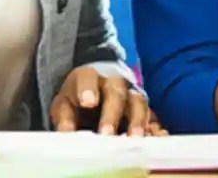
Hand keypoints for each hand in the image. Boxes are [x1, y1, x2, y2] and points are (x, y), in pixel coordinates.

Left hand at [50, 65, 165, 136]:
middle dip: (112, 114)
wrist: (99, 84)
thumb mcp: (64, 103)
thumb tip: (67, 133)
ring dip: (137, 121)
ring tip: (134, 139)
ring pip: (138, 103)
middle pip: (116, 93)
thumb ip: (65, 117)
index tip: (87, 103)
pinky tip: (152, 140)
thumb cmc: (78, 97)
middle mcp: (114, 82)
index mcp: (90, 76)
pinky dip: (153, 128)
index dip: (88, 89)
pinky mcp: (144, 109)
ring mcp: (132, 94)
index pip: (88, 79)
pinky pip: (152, 117)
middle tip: (106, 133)